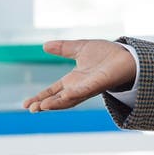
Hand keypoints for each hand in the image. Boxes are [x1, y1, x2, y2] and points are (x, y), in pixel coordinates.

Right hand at [22, 40, 136, 112]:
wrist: (127, 54)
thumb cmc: (106, 54)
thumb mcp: (80, 48)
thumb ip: (64, 48)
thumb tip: (45, 45)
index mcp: (73, 81)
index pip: (53, 92)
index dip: (40, 97)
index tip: (26, 104)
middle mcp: (79, 87)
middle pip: (59, 99)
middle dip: (45, 104)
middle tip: (31, 108)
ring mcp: (90, 87)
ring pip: (71, 98)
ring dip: (57, 103)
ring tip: (42, 106)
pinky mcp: (100, 84)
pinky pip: (86, 90)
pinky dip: (74, 93)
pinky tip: (64, 95)